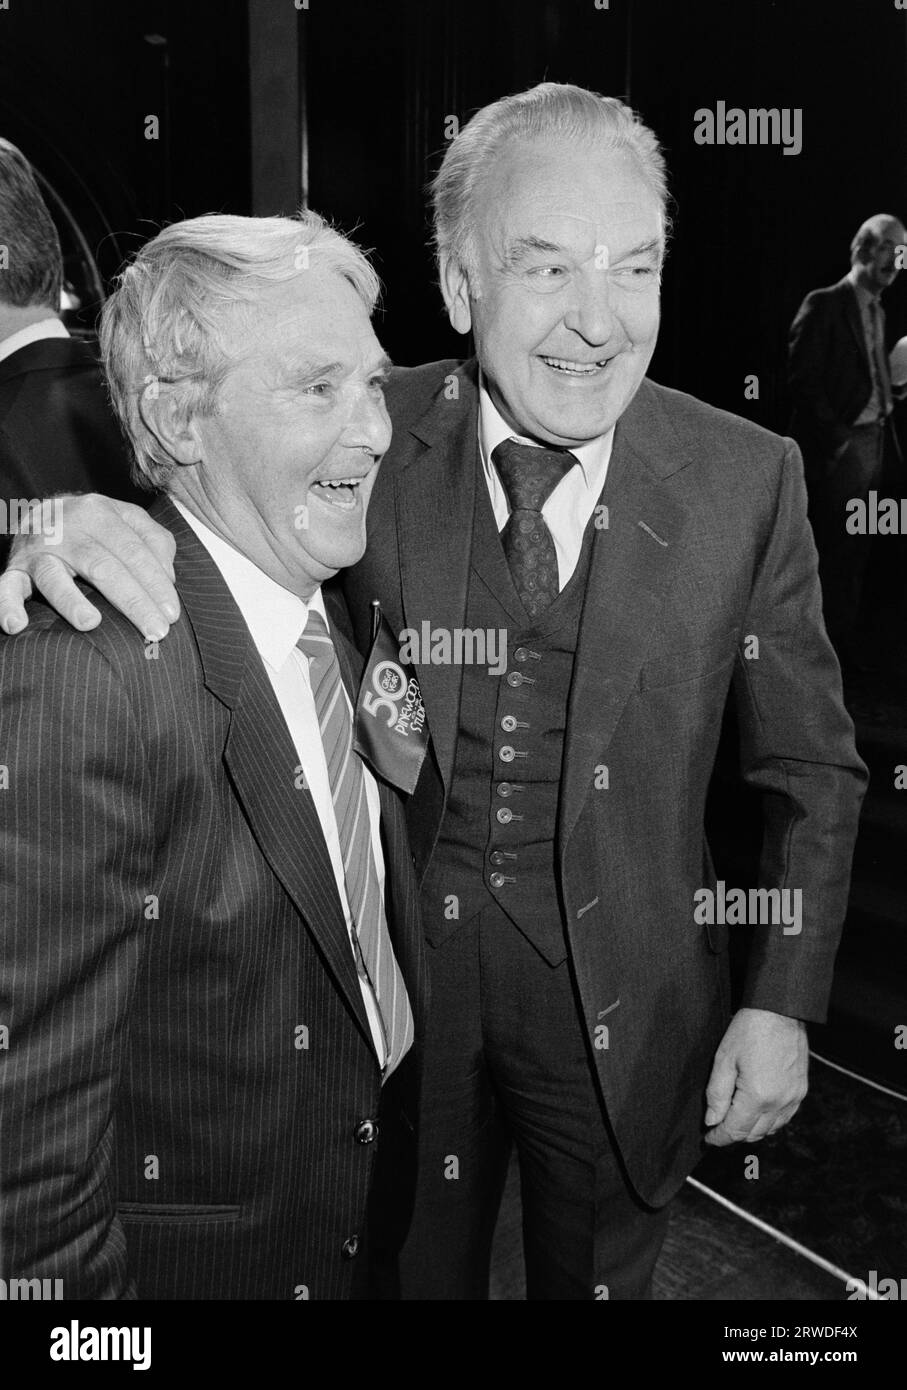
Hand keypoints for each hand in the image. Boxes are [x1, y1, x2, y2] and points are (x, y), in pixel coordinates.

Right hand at [0, 495, 178, 639]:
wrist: (41, 513)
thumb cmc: (96, 527)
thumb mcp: (126, 521)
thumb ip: (154, 541)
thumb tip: (169, 577)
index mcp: (99, 514)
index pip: (133, 551)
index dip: (155, 583)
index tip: (172, 615)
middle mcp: (67, 529)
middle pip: (103, 566)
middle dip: (133, 601)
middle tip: (156, 631)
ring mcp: (38, 550)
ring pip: (53, 576)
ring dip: (70, 601)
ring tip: (90, 623)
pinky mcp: (14, 570)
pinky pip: (5, 588)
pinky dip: (6, 606)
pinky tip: (16, 625)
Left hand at [704, 1007, 807, 1145]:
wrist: (780, 1010)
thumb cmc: (749, 1030)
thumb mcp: (724, 1059)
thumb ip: (717, 1095)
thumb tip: (712, 1121)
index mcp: (758, 1096)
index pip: (736, 1130)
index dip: (719, 1137)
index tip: (708, 1139)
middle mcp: (780, 1102)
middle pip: (754, 1133)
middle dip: (734, 1135)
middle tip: (718, 1129)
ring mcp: (794, 1097)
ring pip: (771, 1129)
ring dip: (752, 1130)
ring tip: (735, 1121)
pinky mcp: (801, 1090)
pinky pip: (785, 1117)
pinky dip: (770, 1121)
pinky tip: (757, 1113)